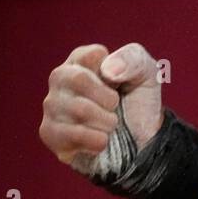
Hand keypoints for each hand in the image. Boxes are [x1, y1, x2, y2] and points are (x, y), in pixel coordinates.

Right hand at [38, 42, 164, 171]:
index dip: (114, 73)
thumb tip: (108, 70)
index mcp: (81, 60)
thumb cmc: (138, 103)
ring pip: (78, 109)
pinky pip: (73, 135)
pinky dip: (97, 140)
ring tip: (110, 126)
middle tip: (116, 107)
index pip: (91, 55)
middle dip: (108, 98)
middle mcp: (61, 79)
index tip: (120, 84)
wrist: (141, 143)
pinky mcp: (50, 133)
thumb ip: (132, 59)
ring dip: (106, 122)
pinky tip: (101, 141)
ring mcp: (52, 106)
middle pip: (78, 79)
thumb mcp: (147, 74)